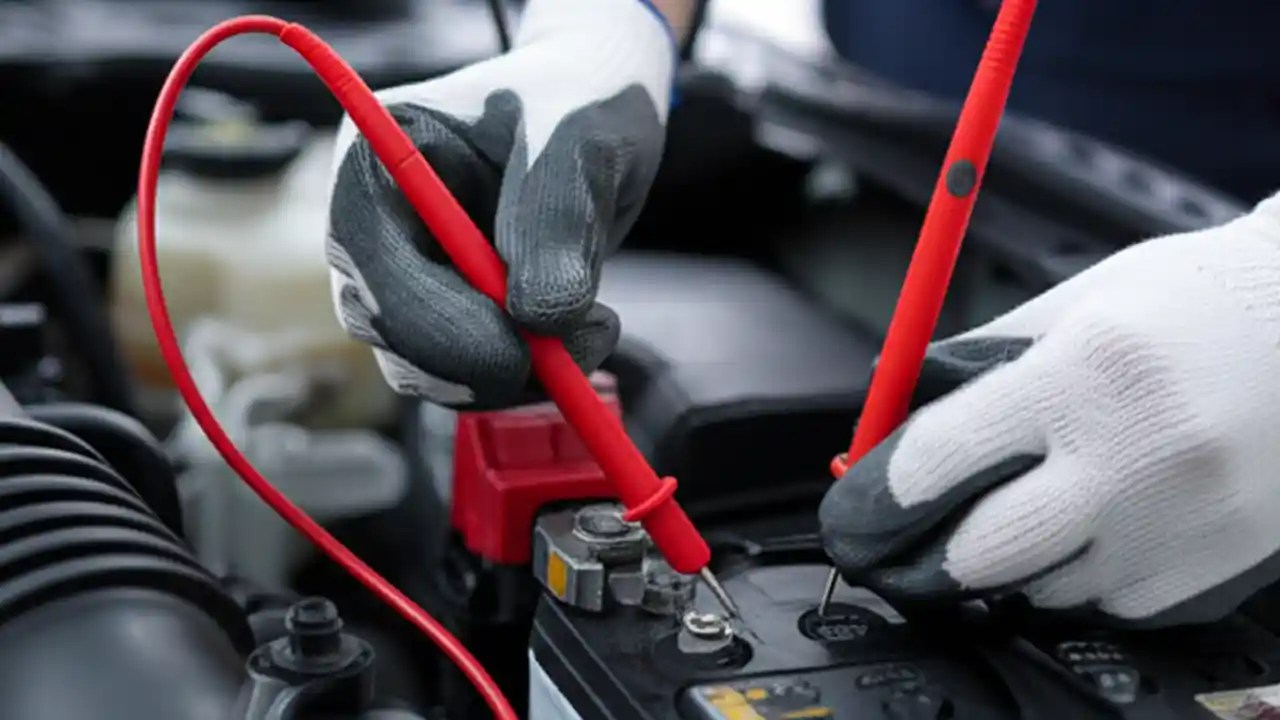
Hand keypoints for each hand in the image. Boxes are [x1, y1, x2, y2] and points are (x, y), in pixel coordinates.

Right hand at [325, 0, 674, 407]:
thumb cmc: (580, 101)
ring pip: (426, 367)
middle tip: (573, 355)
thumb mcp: (579, 142)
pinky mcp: (442, 313)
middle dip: (482, 358)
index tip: (521, 353)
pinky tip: (583, 342)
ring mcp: (401, 274)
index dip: (437, 323)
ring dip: (514, 375)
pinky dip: (525, 379)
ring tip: (599, 327)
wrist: (600, 111)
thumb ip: (555, 224)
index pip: (371, 262)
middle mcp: (373, 223)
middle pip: (388, 328)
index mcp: (376, 159)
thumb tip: (540, 320)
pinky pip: (466, 376)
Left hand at [821, 192, 1279, 626]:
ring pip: (1046, 587)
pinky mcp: (1218, 558)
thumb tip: (893, 404)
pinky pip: (1114, 600)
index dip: (887, 488)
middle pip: (985, 551)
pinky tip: (1094, 523)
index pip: (943, 457)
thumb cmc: (1194, 300)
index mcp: (1084, 373)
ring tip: (1027, 508)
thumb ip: (978, 356)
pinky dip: (1083, 574)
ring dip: (1015, 560)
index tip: (866, 500)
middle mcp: (1136, 454)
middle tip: (921, 530)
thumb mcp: (1075, 300)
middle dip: (936, 546)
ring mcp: (1184, 517)